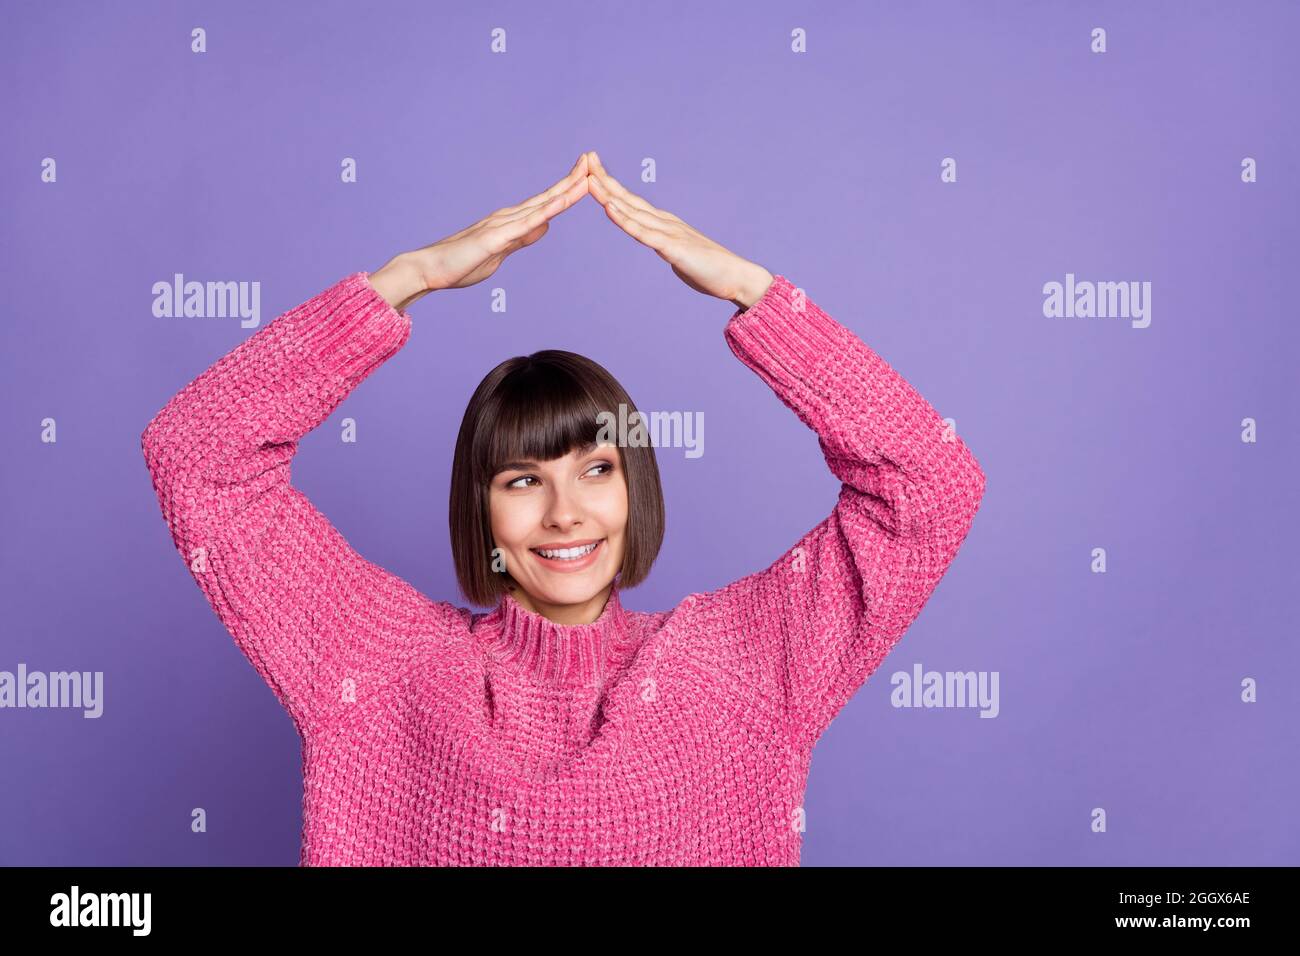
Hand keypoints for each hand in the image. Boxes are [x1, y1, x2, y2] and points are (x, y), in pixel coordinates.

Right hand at [369, 153, 590, 310]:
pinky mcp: (494, 238)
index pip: (547, 203)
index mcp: (512, 221)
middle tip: (593, 160)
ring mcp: (502, 224)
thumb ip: (523, 237)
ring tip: (586, 175)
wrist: (430, 269)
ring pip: (541, 205)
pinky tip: (559, 205)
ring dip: (564, 191)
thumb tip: (544, 226)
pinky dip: (543, 213)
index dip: (567, 190)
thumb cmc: (461, 263)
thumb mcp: (502, 251)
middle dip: (572, 180)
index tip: (588, 176)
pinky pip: (524, 225)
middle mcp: (509, 216)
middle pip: (548, 197)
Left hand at [584, 151, 773, 309]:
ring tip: (589, 179)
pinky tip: (609, 208)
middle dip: (605, 180)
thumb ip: (668, 247)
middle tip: (586, 159)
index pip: (632, 203)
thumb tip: (662, 246)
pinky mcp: (672, 248)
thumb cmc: (711, 269)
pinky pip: (643, 233)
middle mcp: (664, 222)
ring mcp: (668, 233)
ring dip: (609, 195)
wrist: (737, 277)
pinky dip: (624, 220)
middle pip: (628, 199)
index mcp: (664, 224)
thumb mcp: (680, 256)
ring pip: (632, 211)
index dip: (612, 187)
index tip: (593, 171)